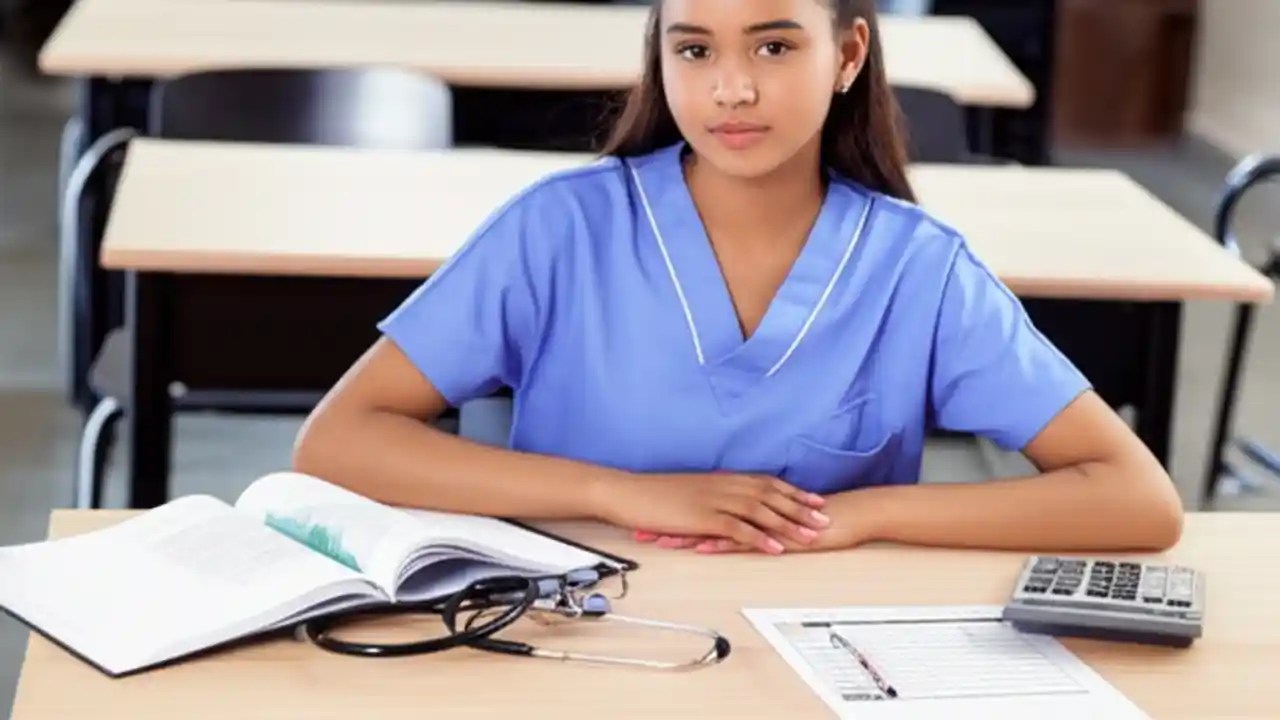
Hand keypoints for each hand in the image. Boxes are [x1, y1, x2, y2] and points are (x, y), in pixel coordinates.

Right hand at [590, 472, 830, 554]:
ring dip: (788, 523)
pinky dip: (759, 538)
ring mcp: (715, 500)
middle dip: (800, 507)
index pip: (766, 483)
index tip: (814, 498)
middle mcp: (724, 486)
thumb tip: (727, 500)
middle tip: (825, 517)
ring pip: (761, 511)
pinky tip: (775, 548)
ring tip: (810, 535)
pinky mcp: (703, 517)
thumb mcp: (690, 489)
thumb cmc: (655, 494)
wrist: (630, 492)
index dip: (793, 491)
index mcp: (722, 478)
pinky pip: (737, 528)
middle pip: (771, 495)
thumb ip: (713, 493)